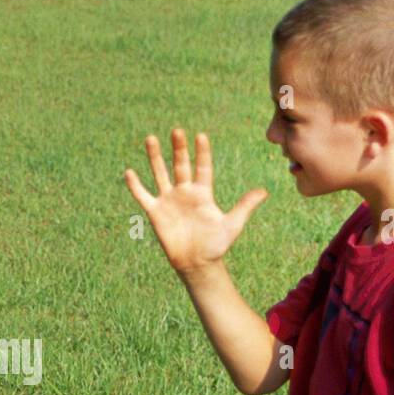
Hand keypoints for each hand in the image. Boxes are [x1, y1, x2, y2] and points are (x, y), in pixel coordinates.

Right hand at [124, 128, 267, 277]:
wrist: (197, 263)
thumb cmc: (216, 245)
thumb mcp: (232, 224)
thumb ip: (244, 206)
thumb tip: (264, 191)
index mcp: (203, 193)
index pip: (202, 167)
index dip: (202, 153)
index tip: (201, 136)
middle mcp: (185, 192)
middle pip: (180, 165)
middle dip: (179, 148)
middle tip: (177, 131)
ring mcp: (169, 200)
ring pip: (160, 173)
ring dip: (155, 157)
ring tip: (151, 138)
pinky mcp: (156, 212)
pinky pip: (144, 196)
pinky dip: (136, 185)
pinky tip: (129, 172)